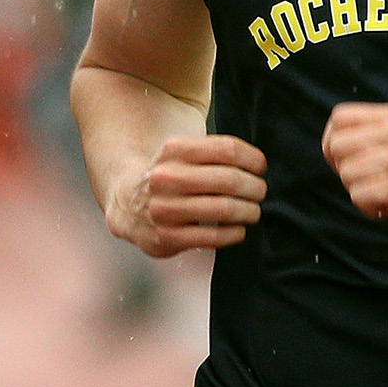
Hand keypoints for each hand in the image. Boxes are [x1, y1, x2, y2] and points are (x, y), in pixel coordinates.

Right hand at [108, 134, 266, 257]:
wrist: (127, 202)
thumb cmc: (171, 175)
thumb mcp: (183, 153)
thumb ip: (214, 152)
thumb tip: (259, 163)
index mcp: (174, 150)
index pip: (227, 149)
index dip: (253, 158)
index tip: (261, 167)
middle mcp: (166, 177)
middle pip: (229, 180)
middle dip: (254, 187)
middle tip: (260, 192)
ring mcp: (164, 209)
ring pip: (224, 209)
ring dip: (248, 211)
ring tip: (253, 211)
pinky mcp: (166, 237)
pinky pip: (213, 237)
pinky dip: (234, 233)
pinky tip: (238, 229)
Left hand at [321, 102, 387, 263]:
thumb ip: (373, 137)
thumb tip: (330, 142)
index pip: (340, 118)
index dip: (333, 143)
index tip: (350, 164)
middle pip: (337, 146)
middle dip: (346, 171)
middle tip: (373, 183)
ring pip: (347, 174)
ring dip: (361, 194)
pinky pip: (360, 196)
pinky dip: (371, 209)